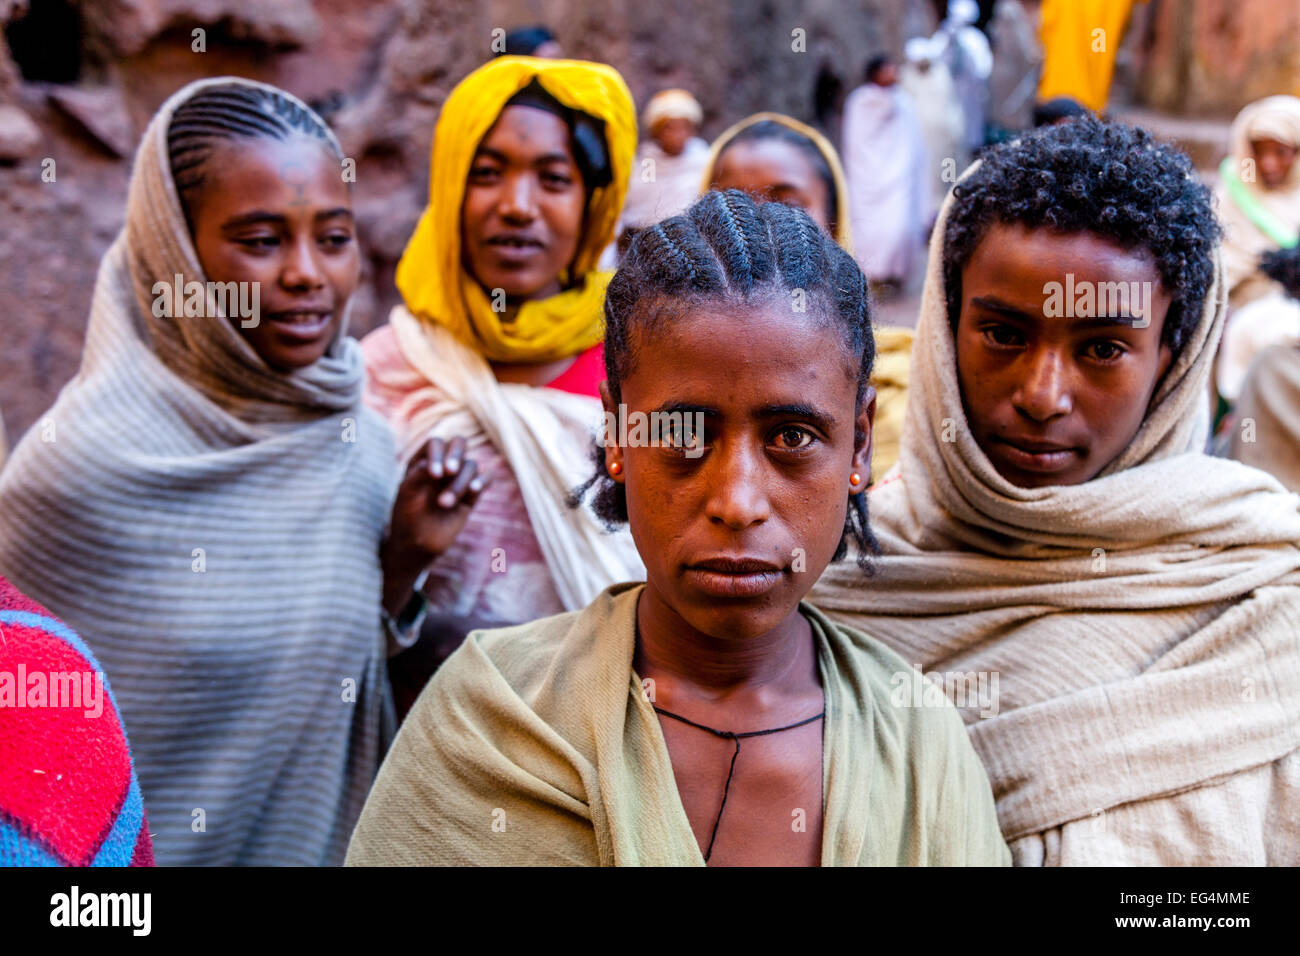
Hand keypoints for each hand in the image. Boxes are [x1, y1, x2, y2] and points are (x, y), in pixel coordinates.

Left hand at [380, 436, 490, 613]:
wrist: (416, 544)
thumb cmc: (406, 516)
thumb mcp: (406, 494)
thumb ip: (418, 474)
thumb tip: (439, 463)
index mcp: (423, 460)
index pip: (436, 443)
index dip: (437, 454)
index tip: (434, 475)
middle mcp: (443, 465)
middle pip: (458, 444)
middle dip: (455, 455)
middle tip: (449, 472)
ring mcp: (458, 479)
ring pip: (471, 465)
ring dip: (460, 482)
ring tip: (444, 504)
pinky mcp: (471, 494)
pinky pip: (486, 478)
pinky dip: (483, 481)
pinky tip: (474, 490)